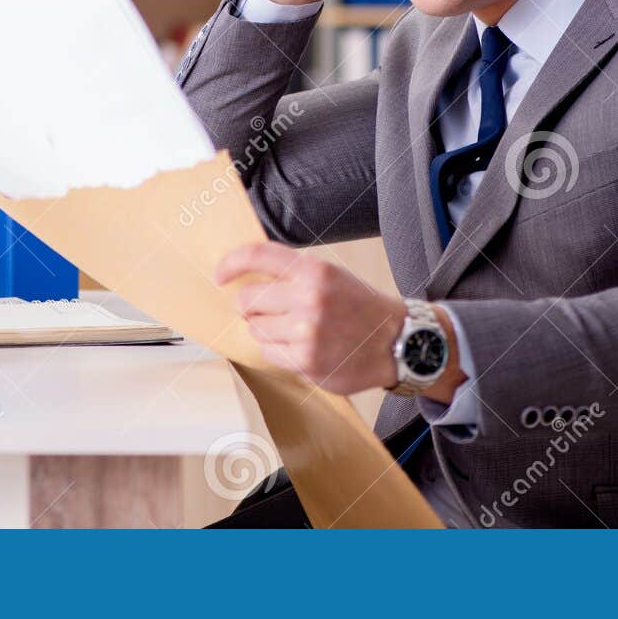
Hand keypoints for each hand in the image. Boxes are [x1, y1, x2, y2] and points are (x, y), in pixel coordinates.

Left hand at [215, 241, 404, 394]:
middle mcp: (309, 299)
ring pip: (255, 329)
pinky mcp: (306, 362)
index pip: (256, 256)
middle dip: (251, 306)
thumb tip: (243, 274)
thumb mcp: (330, 275)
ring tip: (294, 329)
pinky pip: (268, 353)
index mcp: (314, 271)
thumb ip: (291, 272)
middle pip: (246, 300)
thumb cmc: (360, 306)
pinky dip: (277, 350)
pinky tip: (300, 346)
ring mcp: (306, 333)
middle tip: (269, 310)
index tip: (219, 275)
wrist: (397, 342)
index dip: (230, 264)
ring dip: (266, 329)